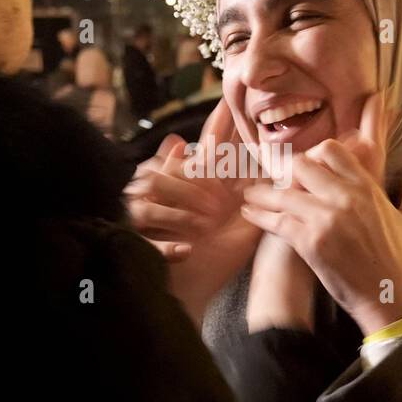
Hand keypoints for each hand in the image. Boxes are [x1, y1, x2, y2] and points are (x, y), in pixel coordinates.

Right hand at [123, 99, 261, 322]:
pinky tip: (186, 251)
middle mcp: (162, 192)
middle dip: (193, 188)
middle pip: (170, 169)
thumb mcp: (240, 226)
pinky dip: (168, 244)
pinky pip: (144, 234)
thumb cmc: (214, 259)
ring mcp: (142, 216)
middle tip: (214, 209)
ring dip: (181, 215)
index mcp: (192, 184)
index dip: (215, 127)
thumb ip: (251, 193)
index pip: (204, 150)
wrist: (192, 298)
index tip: (229, 103)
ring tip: (202, 230)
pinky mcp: (133, 242)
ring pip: (152, 195)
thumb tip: (268, 161)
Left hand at [240, 95, 401, 335]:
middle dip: (285, 171)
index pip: (332, 150)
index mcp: (368, 187)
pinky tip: (250, 213)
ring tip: (250, 194)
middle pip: (301, 165)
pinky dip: (261, 216)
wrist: (395, 298)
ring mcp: (327, 218)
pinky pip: (278, 221)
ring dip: (263, 192)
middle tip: (275, 181)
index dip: (313, 155)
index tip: (304, 168)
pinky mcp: (312, 242)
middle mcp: (345, 197)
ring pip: (284, 192)